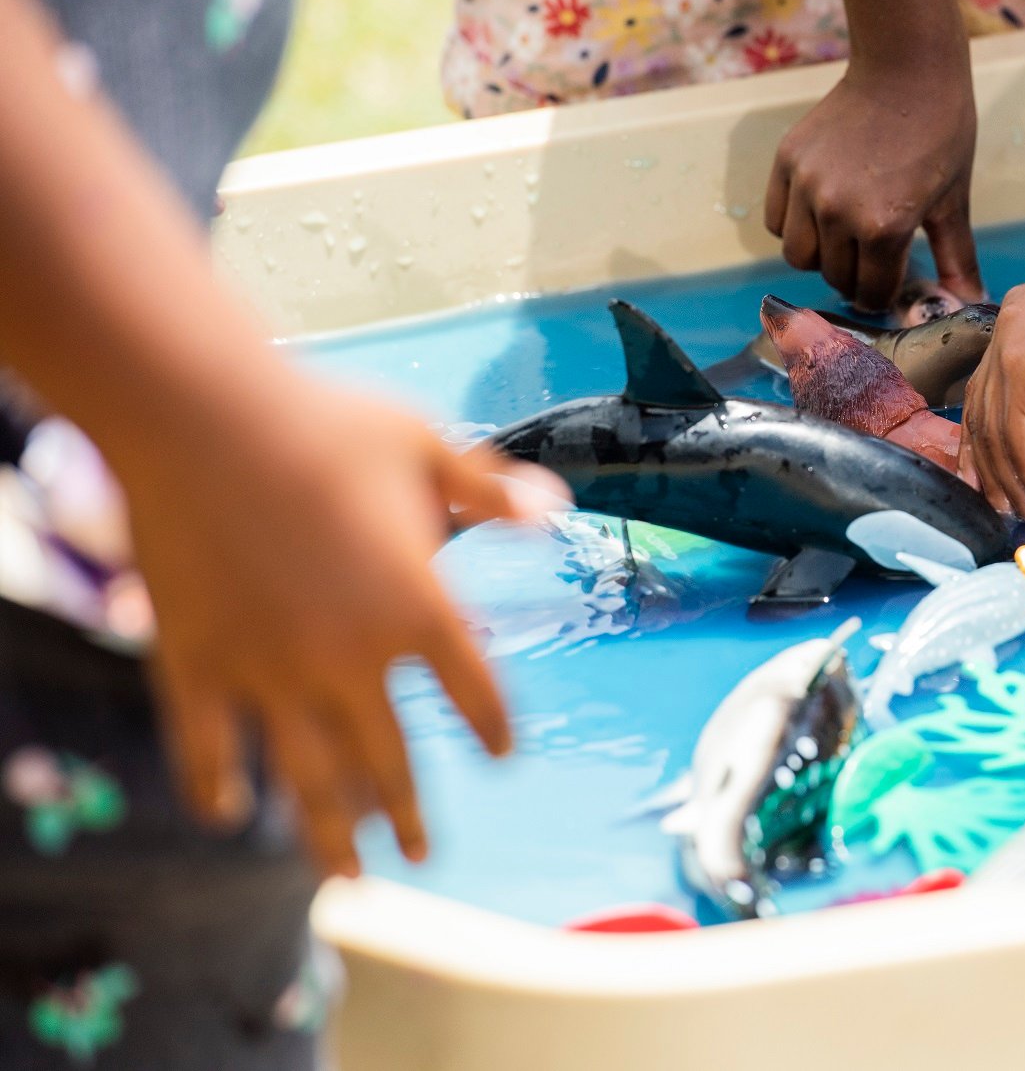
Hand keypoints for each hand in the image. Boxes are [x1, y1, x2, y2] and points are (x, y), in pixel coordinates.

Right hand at [120, 377, 559, 876]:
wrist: (203, 416)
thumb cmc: (325, 422)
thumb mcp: (427, 446)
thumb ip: (490, 490)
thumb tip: (558, 510)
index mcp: (418, 606)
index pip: (474, 689)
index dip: (492, 726)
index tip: (502, 756)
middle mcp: (350, 656)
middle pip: (390, 759)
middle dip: (409, 814)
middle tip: (423, 854)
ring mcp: (270, 669)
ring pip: (308, 775)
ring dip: (332, 831)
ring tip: (349, 877)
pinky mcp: (197, 662)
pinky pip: (209, 744)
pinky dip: (218, 785)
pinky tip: (232, 816)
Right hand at [764, 0, 981, 312]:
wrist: (907, 67)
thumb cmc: (940, 132)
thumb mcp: (954, 200)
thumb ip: (957, 259)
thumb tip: (974, 303)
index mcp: (885, 226)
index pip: (871, 292)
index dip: (884, 292)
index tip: (892, 278)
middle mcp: (839, 211)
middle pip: (834, 278)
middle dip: (855, 276)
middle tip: (873, 256)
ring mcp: (807, 185)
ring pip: (798, 255)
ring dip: (821, 256)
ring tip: (844, 236)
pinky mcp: (786, 161)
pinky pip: (776, 220)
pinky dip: (794, 226)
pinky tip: (821, 211)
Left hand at [958, 280, 1024, 522]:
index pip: (992, 386)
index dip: (989, 439)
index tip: (995, 478)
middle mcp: (1012, 322)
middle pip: (984, 409)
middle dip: (992, 468)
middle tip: (1007, 507)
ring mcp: (1014, 348)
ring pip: (997, 433)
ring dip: (1018, 485)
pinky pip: (1021, 445)